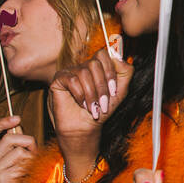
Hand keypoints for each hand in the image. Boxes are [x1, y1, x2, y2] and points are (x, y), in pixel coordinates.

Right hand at [0, 115, 35, 182]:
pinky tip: (29, 179)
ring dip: (32, 158)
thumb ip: (19, 147)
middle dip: (28, 142)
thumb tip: (19, 127)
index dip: (1, 122)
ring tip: (32, 171)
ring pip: (18, 150)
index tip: (16, 119)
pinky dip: (31, 167)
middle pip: (9, 139)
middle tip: (34, 153)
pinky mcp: (1, 177)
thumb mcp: (22, 163)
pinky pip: (22, 162)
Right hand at [49, 35, 131, 177]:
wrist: (86, 127)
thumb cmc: (102, 110)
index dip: (110, 71)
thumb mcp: (120, 91)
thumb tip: (118, 55)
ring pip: (84, 72)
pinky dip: (80, 95)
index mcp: (97, 67)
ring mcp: (70, 72)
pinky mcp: (58, 80)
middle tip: (103, 103)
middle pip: (94, 63)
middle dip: (102, 86)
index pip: (104, 55)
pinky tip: (82, 105)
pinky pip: (72, 80)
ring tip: (93, 107)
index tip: (113, 91)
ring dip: (92, 94)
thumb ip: (125, 71)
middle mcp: (83, 67)